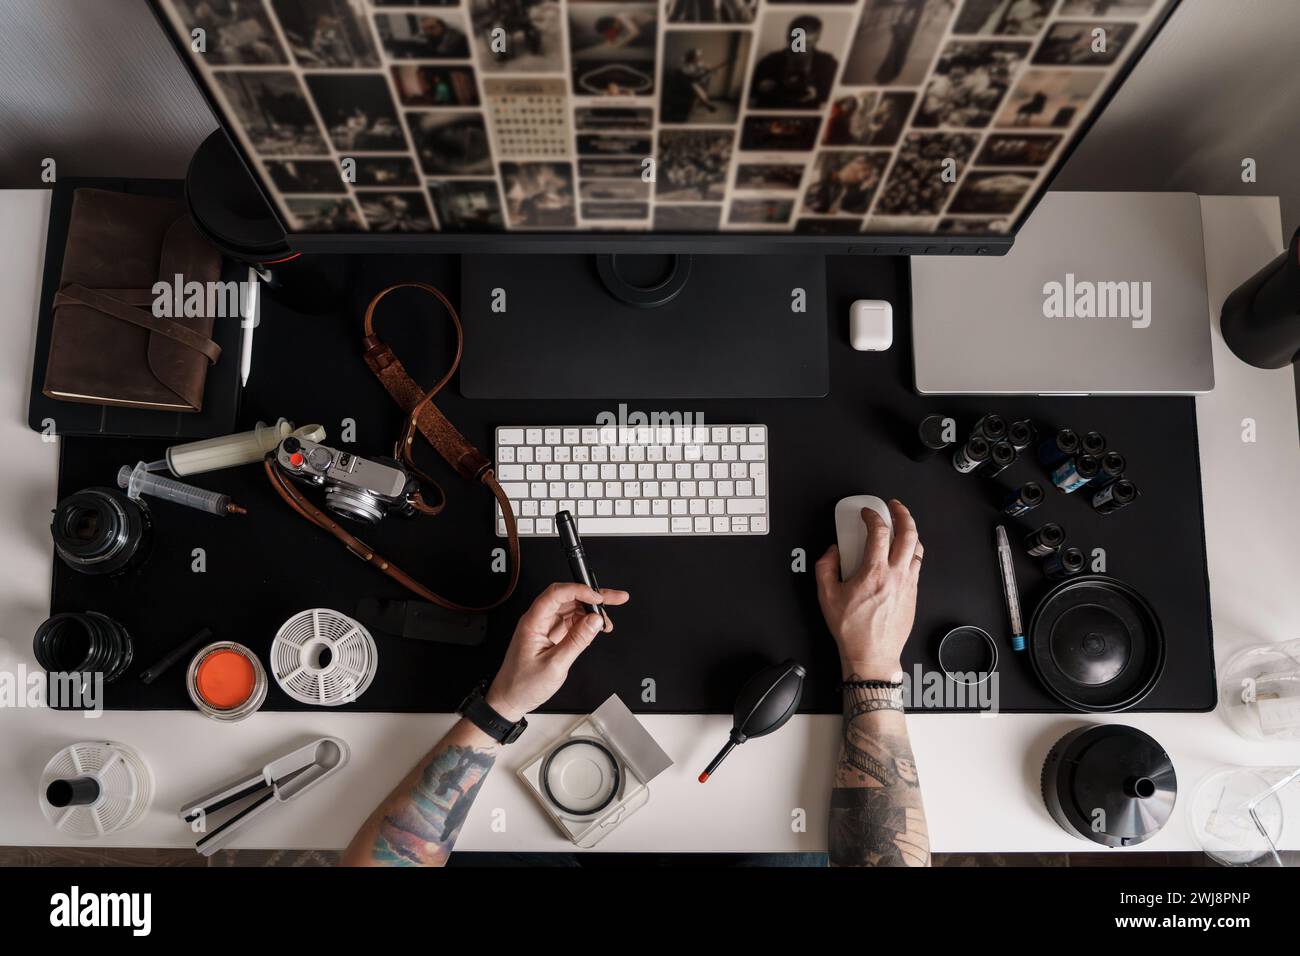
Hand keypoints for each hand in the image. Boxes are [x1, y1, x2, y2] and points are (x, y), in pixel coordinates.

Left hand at [485, 583, 629, 722]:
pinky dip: (585, 623)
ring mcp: (545, 627)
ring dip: (591, 611)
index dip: (579, 591)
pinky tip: (596, 629)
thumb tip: (594, 621)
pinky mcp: (551, 635)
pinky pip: (571, 622)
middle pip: (568, 598)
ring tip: (607, 621)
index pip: (556, 594)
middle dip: (593, 596)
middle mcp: (539, 620)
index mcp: (533, 622)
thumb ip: (577, 641)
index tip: (598, 597)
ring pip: (571, 609)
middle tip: (616, 598)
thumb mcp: (555, 665)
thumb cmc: (523, 685)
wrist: (510, 699)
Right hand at [814, 499, 921, 680]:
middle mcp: (896, 575)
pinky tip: (904, 553)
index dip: (873, 516)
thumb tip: (832, 552)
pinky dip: (912, 552)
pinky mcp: (914, 594)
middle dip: (903, 514)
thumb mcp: (826, 596)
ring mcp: (908, 584)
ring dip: (911, 532)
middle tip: (895, 507)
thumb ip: (825, 567)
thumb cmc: (852, 630)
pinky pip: (918, 565)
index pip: (879, 532)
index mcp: (875, 572)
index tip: (867, 514)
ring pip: (918, 549)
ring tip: (903, 527)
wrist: (872, 655)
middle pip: (909, 533)